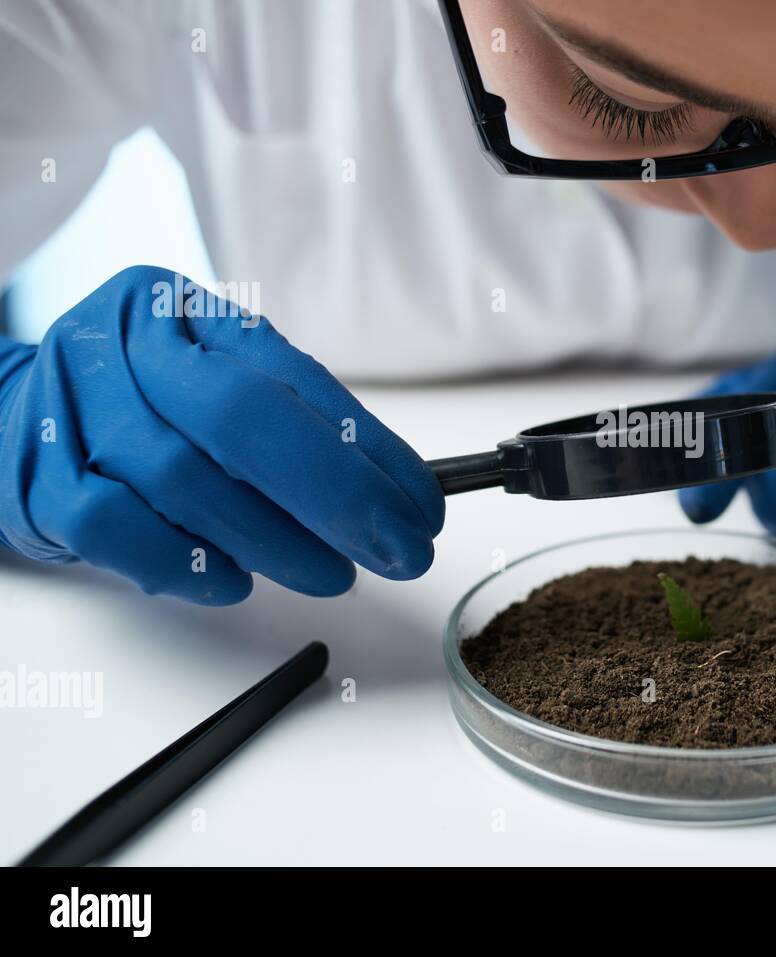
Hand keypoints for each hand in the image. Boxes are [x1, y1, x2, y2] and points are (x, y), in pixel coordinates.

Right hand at [0, 266, 443, 603]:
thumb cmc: (146, 407)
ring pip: (186, 479)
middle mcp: (128, 346)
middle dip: (336, 496)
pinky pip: (120, 529)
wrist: (11, 415)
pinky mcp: (39, 481)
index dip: (370, 452)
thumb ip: (297, 425)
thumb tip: (397, 495)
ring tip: (331, 574)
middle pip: (243, 419)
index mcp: (188, 311)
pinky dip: (188, 564)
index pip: (296, 380)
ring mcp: (74, 410)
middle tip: (395, 550)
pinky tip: (235, 583)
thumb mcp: (221, 385)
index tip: (421, 510)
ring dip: (275, 541)